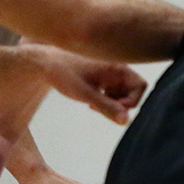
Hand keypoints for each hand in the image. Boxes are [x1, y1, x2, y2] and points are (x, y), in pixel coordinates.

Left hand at [27, 46, 146, 123]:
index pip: (141, 86)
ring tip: (92, 103)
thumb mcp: (85, 94)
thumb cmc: (63, 74)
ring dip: (112, 103)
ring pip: (123, 93)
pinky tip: (90, 99)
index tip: (112, 107)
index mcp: (117, 67)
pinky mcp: (102, 76)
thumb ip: (107, 107)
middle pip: (133, 91)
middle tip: (99, 107)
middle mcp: (117, 68)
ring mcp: (110, 72)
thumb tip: (126, 122)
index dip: (131, 101)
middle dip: (120, 103)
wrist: (42, 62)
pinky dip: (105, 98)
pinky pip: (113, 91)